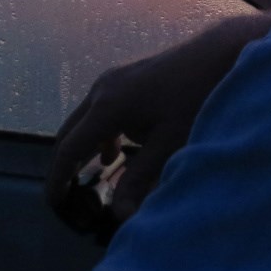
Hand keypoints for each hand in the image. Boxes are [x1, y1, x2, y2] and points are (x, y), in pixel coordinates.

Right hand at [46, 10, 270, 224]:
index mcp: (106, 107)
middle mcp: (101, 90)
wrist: (216, 54)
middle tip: (67, 196)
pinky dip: (99, 134)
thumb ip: (139, 179)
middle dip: (66, 165)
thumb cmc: (194, 98)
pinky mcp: (124, 78)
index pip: (68, 150)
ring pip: (84, 121)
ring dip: (83, 149)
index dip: (58, 180)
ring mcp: (112, 80)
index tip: (54, 204)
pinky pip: (99, 110)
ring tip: (90, 179)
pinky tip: (114, 153)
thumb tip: (120, 216)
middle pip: (69, 133)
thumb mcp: (168, 143)